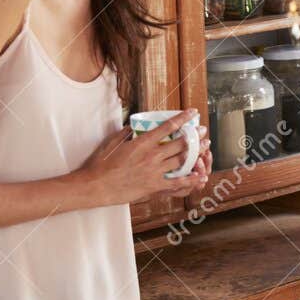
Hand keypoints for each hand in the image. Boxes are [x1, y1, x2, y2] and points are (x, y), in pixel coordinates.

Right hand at [79, 110, 209, 204]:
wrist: (94, 186)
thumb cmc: (100, 164)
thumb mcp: (112, 142)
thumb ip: (126, 133)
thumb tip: (134, 126)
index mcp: (142, 143)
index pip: (168, 127)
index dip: (183, 118)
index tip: (193, 113)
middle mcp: (152, 156)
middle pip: (181, 144)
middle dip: (195, 136)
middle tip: (204, 131)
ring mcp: (155, 172)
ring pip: (182, 161)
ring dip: (196, 154)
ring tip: (205, 148)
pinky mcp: (154, 187)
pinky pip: (177, 183)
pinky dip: (191, 179)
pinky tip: (200, 176)